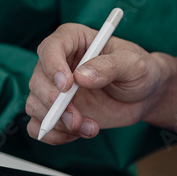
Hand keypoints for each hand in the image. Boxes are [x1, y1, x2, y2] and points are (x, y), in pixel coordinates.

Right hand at [26, 23, 169, 144]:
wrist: (142, 96)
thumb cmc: (139, 72)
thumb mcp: (134, 64)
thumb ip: (110, 66)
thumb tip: (81, 76)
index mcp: (72, 41)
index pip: (50, 48)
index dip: (53, 66)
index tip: (67, 86)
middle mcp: (57, 63)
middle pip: (38, 81)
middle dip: (55, 104)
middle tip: (77, 118)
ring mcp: (52, 88)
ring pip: (35, 105)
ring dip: (58, 122)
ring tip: (89, 128)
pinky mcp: (53, 111)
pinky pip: (36, 126)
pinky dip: (52, 135)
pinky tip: (76, 134)